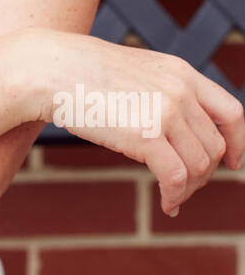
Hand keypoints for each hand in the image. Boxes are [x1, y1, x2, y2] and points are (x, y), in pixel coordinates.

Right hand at [21, 29, 244, 215]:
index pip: (231, 112)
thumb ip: (161, 92)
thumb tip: (171, 126)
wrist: (49, 69)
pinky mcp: (146, 136)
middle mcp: (181, 90)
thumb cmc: (80, 74)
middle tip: (183, 187)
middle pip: (215, 146)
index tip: (232, 161)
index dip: (237, 142)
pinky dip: (175, 197)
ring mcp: (166, 112)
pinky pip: (177, 178)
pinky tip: (166, 204)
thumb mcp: (134, 73)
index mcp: (181, 72)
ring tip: (172, 197)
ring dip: (189, 189)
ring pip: (200, 166)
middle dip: (204, 174)